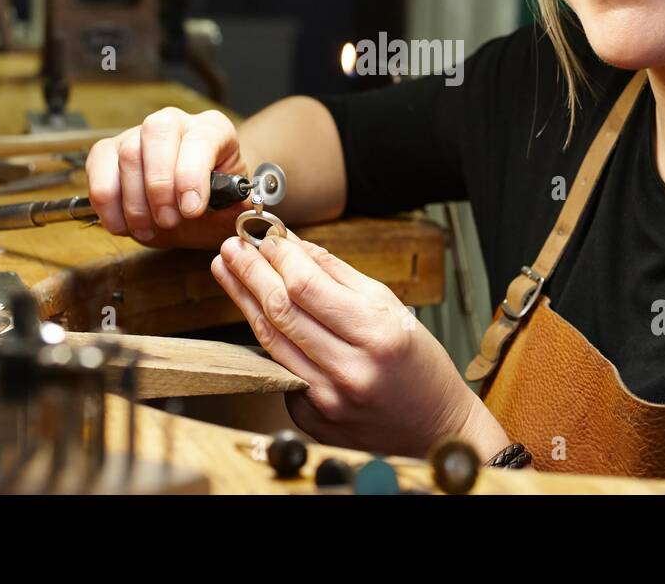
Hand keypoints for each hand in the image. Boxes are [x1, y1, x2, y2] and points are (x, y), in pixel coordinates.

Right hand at [85, 107, 249, 248]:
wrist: (195, 207)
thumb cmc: (216, 203)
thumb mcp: (234, 208)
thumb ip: (234, 208)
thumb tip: (228, 206)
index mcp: (212, 129)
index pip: (200, 139)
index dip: (192, 175)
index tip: (191, 210)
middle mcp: (174, 122)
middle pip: (156, 135)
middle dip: (159, 186)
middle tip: (168, 221)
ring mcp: (137, 134)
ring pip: (125, 155)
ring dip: (134, 202)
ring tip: (149, 229)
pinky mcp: (109, 151)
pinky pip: (97, 171)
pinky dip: (107, 205)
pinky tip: (125, 225)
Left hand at [210, 231, 510, 460]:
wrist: (435, 428)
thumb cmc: (418, 365)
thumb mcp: (391, 308)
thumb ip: (339, 276)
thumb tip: (296, 246)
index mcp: (376, 336)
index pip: (308, 288)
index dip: (280, 258)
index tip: (265, 237)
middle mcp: (349, 371)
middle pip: (281, 312)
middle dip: (250, 273)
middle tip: (232, 248)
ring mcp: (327, 400)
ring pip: (271, 341)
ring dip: (245, 301)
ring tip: (229, 272)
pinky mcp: (311, 419)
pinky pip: (280, 369)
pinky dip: (268, 338)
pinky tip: (259, 314)